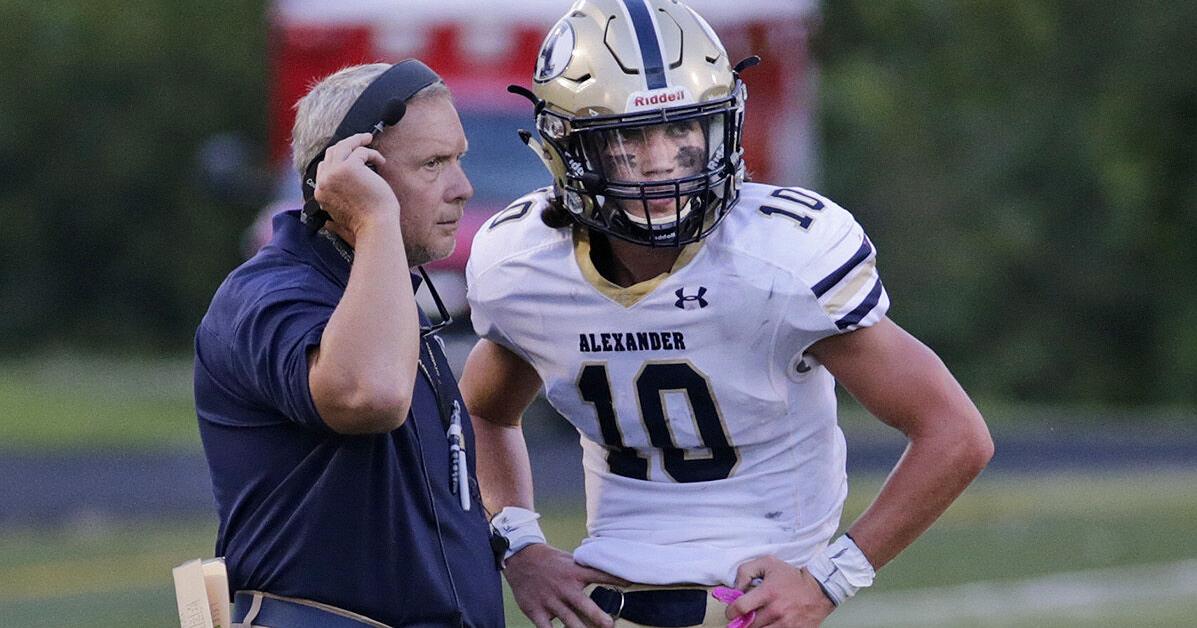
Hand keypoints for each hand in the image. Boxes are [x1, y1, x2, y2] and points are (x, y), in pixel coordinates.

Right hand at [312, 132, 399, 235]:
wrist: (375, 228)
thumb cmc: (365, 227)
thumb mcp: (342, 224)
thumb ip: (333, 222)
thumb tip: (327, 225)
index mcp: (320, 193)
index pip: (324, 167)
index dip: (338, 159)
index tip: (351, 156)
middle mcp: (323, 182)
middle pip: (332, 153)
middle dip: (346, 144)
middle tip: (361, 140)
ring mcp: (335, 173)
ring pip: (343, 146)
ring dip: (357, 140)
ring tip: (369, 138)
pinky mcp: (350, 167)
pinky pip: (361, 151)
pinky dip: (372, 154)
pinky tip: (381, 162)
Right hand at [504, 543, 627, 627]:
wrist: (520, 558)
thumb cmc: (549, 560)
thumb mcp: (569, 560)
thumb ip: (586, 570)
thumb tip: (608, 573)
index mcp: (574, 572)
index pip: (598, 574)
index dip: (615, 579)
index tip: (630, 583)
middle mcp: (564, 587)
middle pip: (583, 604)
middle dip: (597, 616)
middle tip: (610, 625)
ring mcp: (550, 600)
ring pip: (568, 619)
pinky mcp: (536, 610)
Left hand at [725, 556, 834, 627]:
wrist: (819, 590)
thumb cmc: (792, 577)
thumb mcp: (768, 564)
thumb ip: (746, 571)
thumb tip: (736, 588)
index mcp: (768, 592)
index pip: (740, 607)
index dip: (731, 611)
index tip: (731, 611)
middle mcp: (776, 610)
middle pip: (748, 624)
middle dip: (743, 621)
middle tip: (744, 616)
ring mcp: (785, 624)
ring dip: (755, 627)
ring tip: (756, 621)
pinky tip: (768, 624)